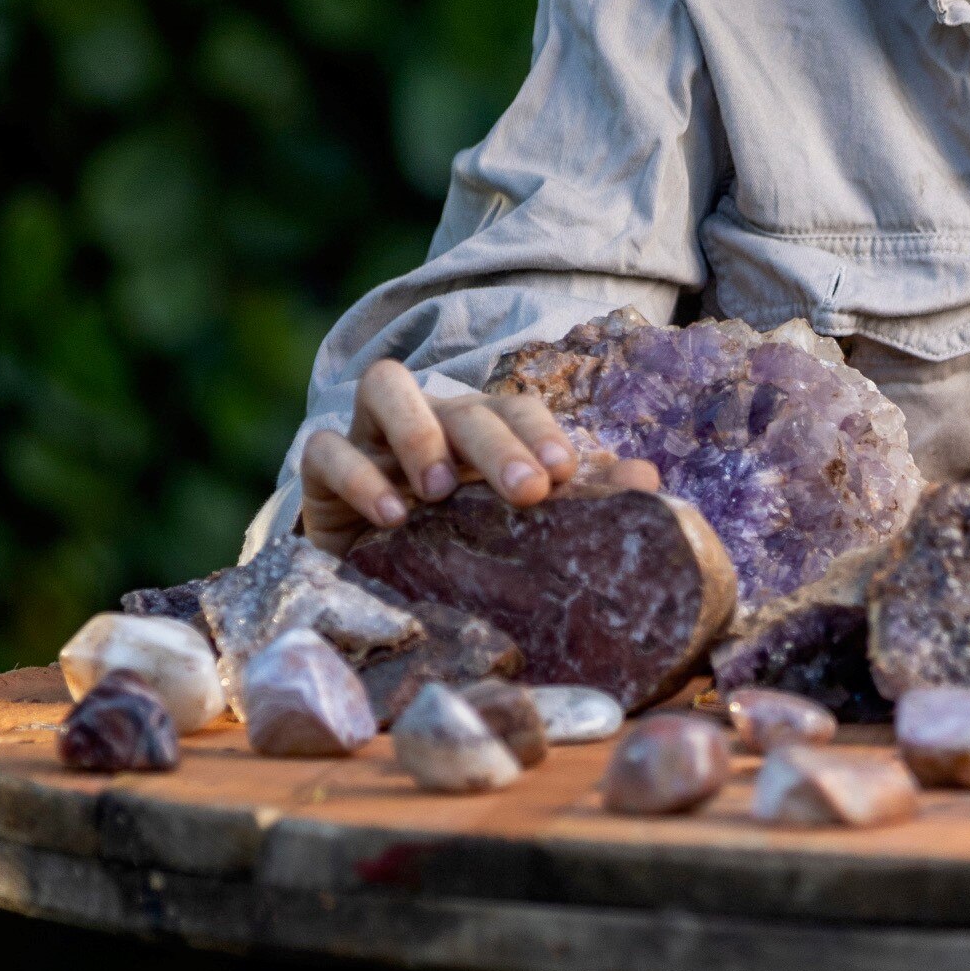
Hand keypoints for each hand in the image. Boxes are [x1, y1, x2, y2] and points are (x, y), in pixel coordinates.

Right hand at [299, 357, 659, 551]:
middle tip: (526, 491)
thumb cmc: (455, 548)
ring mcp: (371, 438)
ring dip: (418, 431)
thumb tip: (648, 481)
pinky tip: (390, 515)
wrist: (372, 584)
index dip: (540, 433)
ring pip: (385, 386)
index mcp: (482, 432)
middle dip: (497, 442)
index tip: (565, 474)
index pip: (515, 408)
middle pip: (463, 403)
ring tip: (440, 490)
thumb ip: (579, 501)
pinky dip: (358, 475)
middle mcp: (431, 421)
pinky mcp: (322, 471)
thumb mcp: (513, 530)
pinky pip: (327, 448)